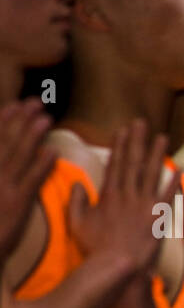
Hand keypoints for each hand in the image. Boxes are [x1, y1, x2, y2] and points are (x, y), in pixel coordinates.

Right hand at [0, 99, 55, 261]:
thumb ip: (5, 170)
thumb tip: (15, 156)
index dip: (4, 120)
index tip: (16, 104)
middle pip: (5, 142)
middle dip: (20, 120)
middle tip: (36, 102)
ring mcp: (1, 188)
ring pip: (17, 156)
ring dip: (31, 135)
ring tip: (45, 118)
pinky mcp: (15, 205)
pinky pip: (30, 181)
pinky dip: (41, 166)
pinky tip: (53, 152)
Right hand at [66, 118, 175, 273]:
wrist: (118, 264)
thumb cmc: (96, 247)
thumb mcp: (78, 223)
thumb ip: (77, 202)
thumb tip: (79, 184)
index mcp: (109, 195)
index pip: (115, 164)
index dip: (119, 146)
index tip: (122, 131)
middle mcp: (127, 195)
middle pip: (133, 162)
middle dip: (136, 141)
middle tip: (141, 122)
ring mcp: (144, 204)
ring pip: (152, 173)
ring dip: (157, 153)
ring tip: (162, 136)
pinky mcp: (159, 216)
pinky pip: (169, 194)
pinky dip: (176, 180)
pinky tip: (182, 167)